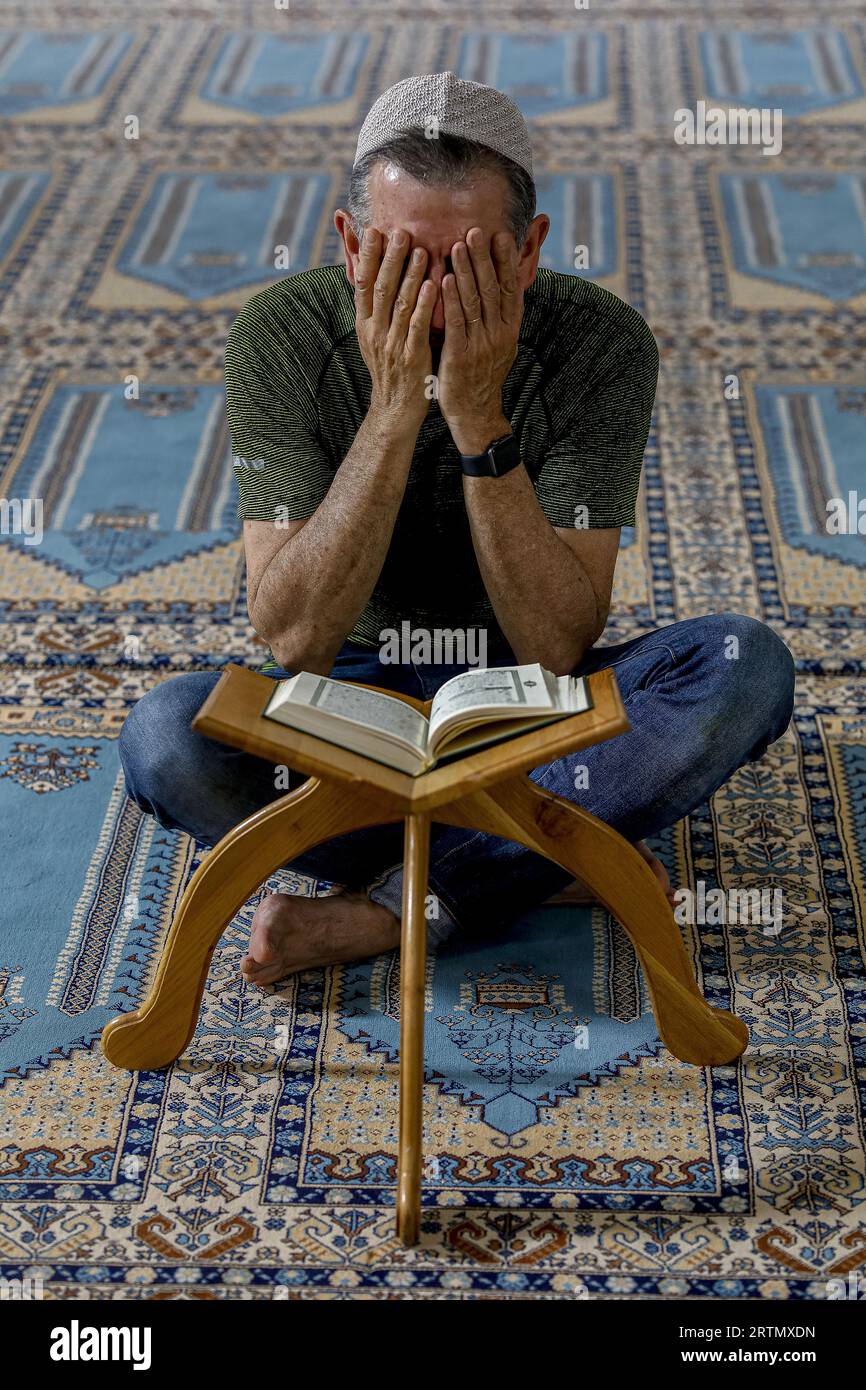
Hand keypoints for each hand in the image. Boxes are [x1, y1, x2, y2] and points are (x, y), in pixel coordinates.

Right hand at [353, 227, 435, 434]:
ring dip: (409, 276)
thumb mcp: (375, 337)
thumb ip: (377, 308)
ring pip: (400, 304)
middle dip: (390, 259)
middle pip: (380, 288)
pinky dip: (423, 305)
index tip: (374, 230)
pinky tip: (432, 285)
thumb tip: (373, 275)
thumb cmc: (391, 368)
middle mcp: (375, 332)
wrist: (395, 409)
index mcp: (365, 325)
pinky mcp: (411, 358)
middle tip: (400, 231)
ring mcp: (392, 345)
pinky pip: (417, 327)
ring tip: (420, 250)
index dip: (368, 257)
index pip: (363, 284)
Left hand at [436, 228, 523, 453]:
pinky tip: (445, 278)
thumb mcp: (500, 344)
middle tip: (476, 230)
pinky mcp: (461, 355)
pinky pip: (457, 322)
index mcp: (510, 328)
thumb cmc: (482, 374)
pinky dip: (452, 298)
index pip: (510, 287)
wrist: (476, 413)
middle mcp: (499, 333)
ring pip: (475, 300)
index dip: (506, 260)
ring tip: (459, 244)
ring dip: (467, 270)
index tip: (501, 235)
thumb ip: (500, 316)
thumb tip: (504, 285)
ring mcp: (481, 344)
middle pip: (492, 288)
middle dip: (484, 258)